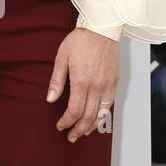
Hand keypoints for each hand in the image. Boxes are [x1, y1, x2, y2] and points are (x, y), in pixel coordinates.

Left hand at [47, 27, 117, 142]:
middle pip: (89, 116)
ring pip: (102, 113)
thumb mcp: (61, 58)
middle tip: (71, 136)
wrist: (100, 29)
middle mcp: (97, 86)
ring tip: (83, 132)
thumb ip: (56, 80)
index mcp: (81, 81)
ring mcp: (108, 84)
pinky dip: (103, 115)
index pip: (74, 110)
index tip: (60, 125)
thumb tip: (50, 98)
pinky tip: (97, 119)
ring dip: (92, 126)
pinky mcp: (115, 81)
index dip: (67, 121)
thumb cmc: (79, 41)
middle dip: (79, 129)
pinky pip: (110, 103)